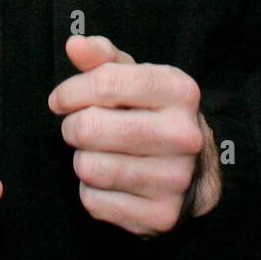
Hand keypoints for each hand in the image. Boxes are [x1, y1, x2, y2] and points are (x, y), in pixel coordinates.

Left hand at [48, 35, 217, 235]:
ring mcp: (175, 179)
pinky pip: (94, 201)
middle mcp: (184, 135)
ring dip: (82, 159)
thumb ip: (102, 58)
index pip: (105, 83)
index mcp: (180, 91)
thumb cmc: (153, 113)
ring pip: (88, 167)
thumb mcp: (136, 77)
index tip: (62, 100)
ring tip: (100, 152)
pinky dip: (91, 190)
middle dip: (72, 127)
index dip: (70, 91)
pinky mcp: (160, 215)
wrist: (198, 171)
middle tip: (80, 127)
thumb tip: (74, 44)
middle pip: (90, 128)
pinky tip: (111, 179)